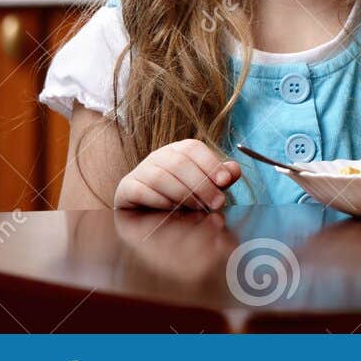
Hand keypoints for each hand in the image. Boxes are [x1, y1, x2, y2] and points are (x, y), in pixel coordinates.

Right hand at [114, 139, 241, 210]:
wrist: (149, 212)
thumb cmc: (183, 196)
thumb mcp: (205, 185)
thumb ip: (220, 177)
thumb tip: (234, 170)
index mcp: (179, 150)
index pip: (193, 148)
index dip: (210, 163)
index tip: (225, 182)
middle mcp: (158, 156)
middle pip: (179, 163)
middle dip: (201, 184)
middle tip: (216, 203)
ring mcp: (141, 171)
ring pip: (161, 177)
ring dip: (182, 194)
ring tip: (197, 208)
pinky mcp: (127, 188)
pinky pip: (141, 191)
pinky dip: (159, 201)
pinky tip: (172, 209)